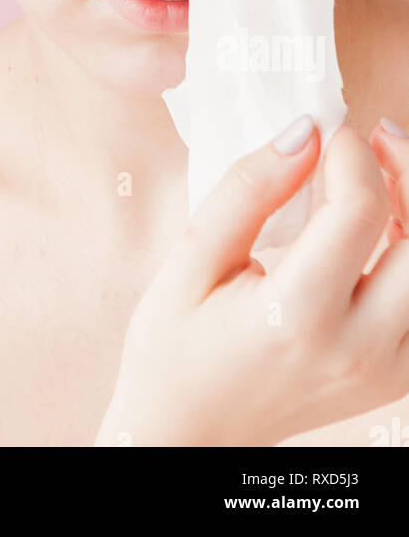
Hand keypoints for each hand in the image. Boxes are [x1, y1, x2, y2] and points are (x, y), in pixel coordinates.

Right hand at [95, 115, 408, 445]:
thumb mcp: (191, 258)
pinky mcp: (392, 379)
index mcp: (297, 316)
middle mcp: (355, 349)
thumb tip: (304, 132)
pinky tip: (386, 230)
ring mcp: (383, 372)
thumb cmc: (175, 347)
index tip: (326, 128)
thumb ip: (248, 190)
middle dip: (407, 173)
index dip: (352, 153)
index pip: (360, 213)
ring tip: (382, 178)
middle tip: (374, 139)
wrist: (186, 431)